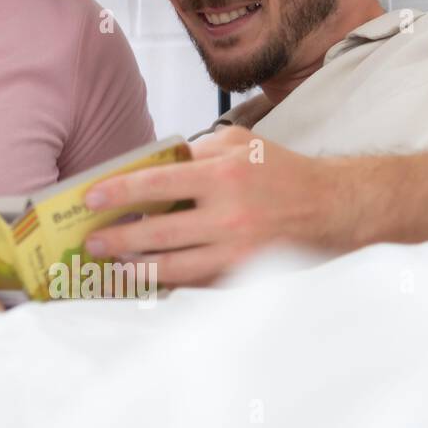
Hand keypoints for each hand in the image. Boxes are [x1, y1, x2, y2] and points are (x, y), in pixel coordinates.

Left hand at [82, 126, 349, 285]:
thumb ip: (195, 151)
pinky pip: (197, 283)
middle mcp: (229, 216)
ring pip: (174, 268)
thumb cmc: (282, 172)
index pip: (156, 184)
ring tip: (113, 264)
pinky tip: (149, 276)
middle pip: (158, 233)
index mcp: (223, 176)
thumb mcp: (240, 144)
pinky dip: (170, 282)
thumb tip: (150, 166)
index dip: (119, 192)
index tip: (92, 199)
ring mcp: (238, 252)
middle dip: (118, 240)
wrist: (335, 208)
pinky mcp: (246, 276)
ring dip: (137, 268)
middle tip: (92, 240)